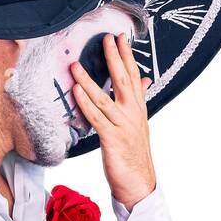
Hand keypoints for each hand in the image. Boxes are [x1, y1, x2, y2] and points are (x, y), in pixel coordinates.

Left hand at [70, 32, 156, 210]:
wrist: (138, 182)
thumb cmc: (135, 153)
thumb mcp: (138, 123)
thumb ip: (139, 99)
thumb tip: (145, 80)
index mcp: (138, 108)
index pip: (133, 76)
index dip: (127, 56)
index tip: (120, 38)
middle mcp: (132, 113)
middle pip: (122, 80)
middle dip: (114, 58)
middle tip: (107, 39)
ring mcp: (122, 125)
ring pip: (104, 98)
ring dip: (89, 80)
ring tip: (76, 65)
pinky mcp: (111, 139)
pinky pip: (96, 118)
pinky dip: (86, 104)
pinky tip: (77, 92)